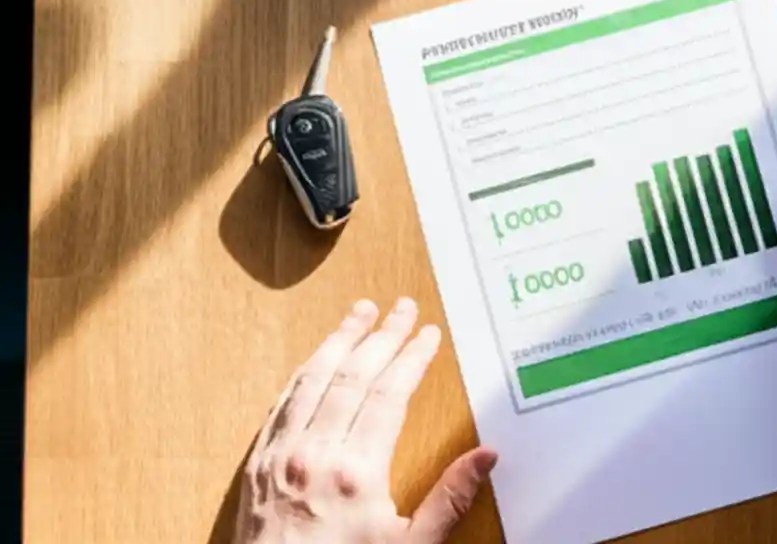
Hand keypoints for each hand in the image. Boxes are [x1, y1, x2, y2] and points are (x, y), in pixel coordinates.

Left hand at [234, 298, 496, 543]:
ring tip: (359, 312)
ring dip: (339, 340)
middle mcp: (317, 452)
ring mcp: (282, 455)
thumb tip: (487, 456)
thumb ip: (450, 499)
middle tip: (402, 308)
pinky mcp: (257, 464)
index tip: (428, 334)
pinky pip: (282, 403)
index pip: (391, 393)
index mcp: (358, 472)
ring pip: (313, 379)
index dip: (412, 357)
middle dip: (382, 335)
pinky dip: (303, 372)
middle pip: (354, 375)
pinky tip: (316, 359)